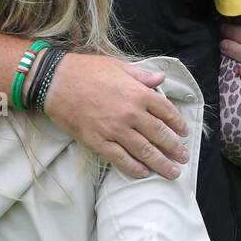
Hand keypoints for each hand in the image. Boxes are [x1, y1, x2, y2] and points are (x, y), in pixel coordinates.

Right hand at [42, 53, 190, 179]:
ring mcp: (114, 129)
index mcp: (138, 92)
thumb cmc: (87, 70)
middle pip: (159, 135)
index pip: (167, 111)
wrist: (55, 80)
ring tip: (173, 172)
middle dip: (175, 148)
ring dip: (161, 163)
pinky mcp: (97, 141)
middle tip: (184, 158)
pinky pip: (119, 158)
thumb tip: (162, 79)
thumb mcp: (119, 66)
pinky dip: (133, 168)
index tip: (184, 133)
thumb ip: (143, 76)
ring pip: (144, 151)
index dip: (178, 124)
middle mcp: (130, 113)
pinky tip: (144, 174)